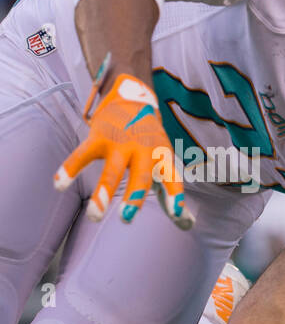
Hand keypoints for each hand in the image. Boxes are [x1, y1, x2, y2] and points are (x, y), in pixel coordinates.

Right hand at [54, 68, 192, 228]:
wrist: (134, 99)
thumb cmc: (150, 141)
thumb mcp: (164, 160)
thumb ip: (170, 191)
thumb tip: (186, 224)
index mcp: (162, 157)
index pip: (172, 178)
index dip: (175, 195)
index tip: (177, 213)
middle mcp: (143, 150)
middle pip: (140, 176)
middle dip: (134, 197)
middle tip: (126, 220)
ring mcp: (120, 143)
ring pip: (111, 171)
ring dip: (102, 193)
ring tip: (95, 216)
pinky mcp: (98, 137)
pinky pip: (82, 155)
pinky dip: (70, 169)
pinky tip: (59, 185)